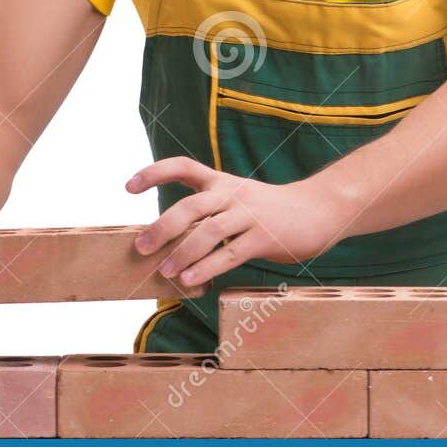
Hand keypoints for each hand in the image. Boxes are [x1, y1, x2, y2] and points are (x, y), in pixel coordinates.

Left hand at [125, 157, 346, 287]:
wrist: (318, 210)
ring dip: (182, 252)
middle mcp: (233, 194)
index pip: (183, 166)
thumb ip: (209, 211)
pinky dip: (207, 268)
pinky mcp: (265, 238)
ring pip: (209, 231)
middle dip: (162, 226)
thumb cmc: (271, 210)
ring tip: (164, 272)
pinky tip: (191, 280)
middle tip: (140, 247)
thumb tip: (168, 241)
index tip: (128, 187)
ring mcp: (250, 215)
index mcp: (222, 182)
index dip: (154, 173)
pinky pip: (230, 254)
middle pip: (191, 205)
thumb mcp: (238, 198)